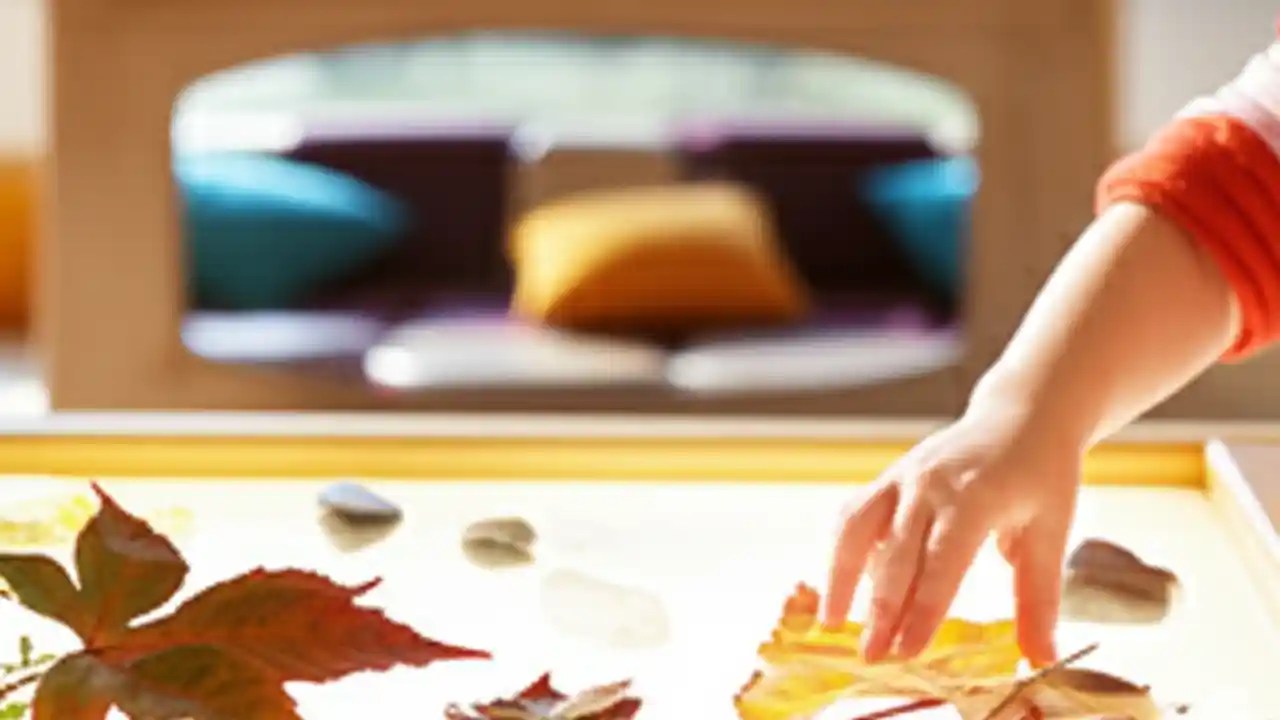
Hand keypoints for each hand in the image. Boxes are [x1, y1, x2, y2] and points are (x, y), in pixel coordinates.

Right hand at [822, 408, 1082, 666]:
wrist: (1020, 415)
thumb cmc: (1041, 474)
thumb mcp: (1051, 532)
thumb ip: (1039, 599)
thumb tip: (1041, 659)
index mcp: (973, 496)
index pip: (941, 563)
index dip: (922, 610)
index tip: (907, 651)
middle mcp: (929, 484)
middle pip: (896, 555)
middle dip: (880, 609)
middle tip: (870, 655)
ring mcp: (902, 476)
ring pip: (857, 528)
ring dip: (840, 576)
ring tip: (830, 622)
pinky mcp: (888, 477)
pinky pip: (853, 513)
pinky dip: (842, 549)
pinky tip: (840, 584)